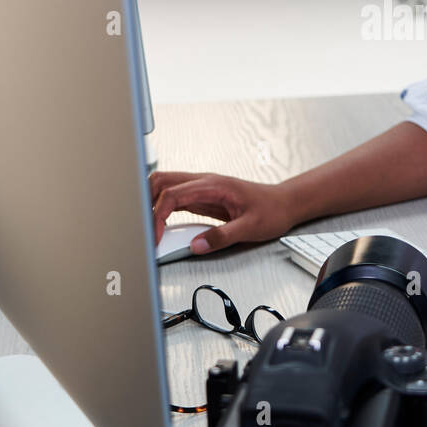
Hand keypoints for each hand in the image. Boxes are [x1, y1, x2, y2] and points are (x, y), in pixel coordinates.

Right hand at [149, 171, 293, 253]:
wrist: (284, 203)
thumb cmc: (271, 210)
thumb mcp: (250, 227)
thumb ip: (223, 236)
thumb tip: (197, 245)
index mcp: (213, 185)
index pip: (173, 194)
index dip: (158, 215)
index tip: (155, 235)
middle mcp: (204, 182)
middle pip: (161, 181)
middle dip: (145, 201)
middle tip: (142, 227)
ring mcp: (202, 188)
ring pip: (165, 185)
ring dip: (151, 201)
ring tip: (146, 226)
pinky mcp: (202, 197)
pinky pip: (175, 197)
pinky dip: (161, 207)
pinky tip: (160, 222)